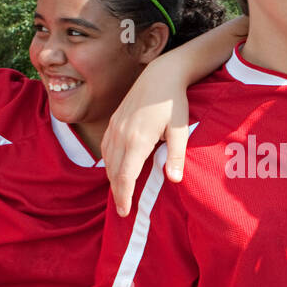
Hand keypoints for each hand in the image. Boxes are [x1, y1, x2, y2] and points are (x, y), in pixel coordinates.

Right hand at [102, 54, 191, 216]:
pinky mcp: (114, 121)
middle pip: (113, 172)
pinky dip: (108, 163)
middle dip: (117, 192)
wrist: (161, 74)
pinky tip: (115, 169)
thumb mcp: (180, 130)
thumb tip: (174, 180)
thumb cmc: (174, 103)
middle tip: (124, 210)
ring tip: (121, 193)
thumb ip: (176, 156)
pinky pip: (105, 147)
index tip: (126, 212)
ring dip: (112, 179)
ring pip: (107, 160)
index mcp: (138, 140)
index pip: (125, 176)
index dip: (124, 196)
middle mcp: (122, 135)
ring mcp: (115, 127)